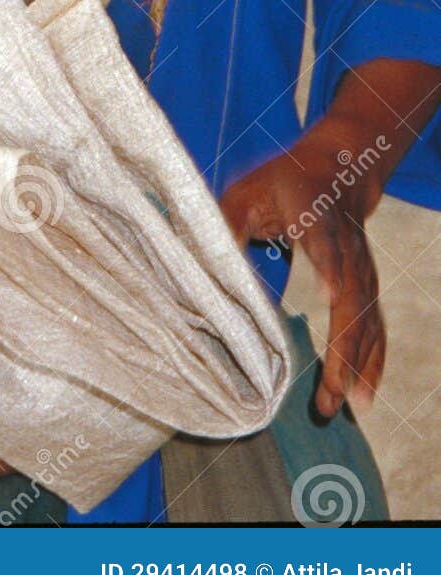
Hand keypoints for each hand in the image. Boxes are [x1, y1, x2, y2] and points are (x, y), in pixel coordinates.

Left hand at [219, 120, 384, 417]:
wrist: (337, 168)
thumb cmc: (281, 182)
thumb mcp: (245, 191)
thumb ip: (227, 223)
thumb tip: (200, 261)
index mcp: (315, 218)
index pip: (327, 246)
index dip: (331, 270)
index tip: (330, 298)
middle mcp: (348, 249)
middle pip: (353, 300)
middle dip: (344, 347)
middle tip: (332, 391)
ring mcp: (363, 270)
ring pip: (367, 321)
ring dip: (358, 364)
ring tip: (347, 406)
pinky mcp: (366, 286)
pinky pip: (374, 327)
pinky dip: (372, 361)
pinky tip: (364, 394)